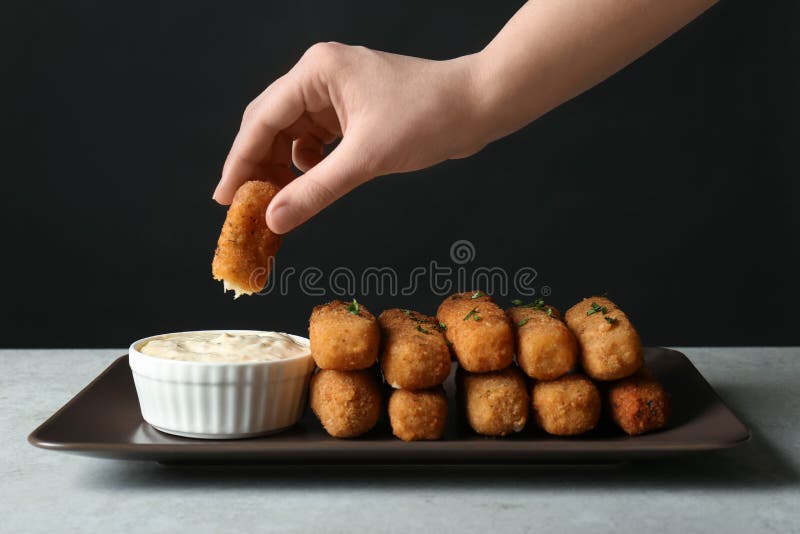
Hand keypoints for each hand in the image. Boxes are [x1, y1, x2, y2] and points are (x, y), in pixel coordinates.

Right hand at [213, 43, 484, 233]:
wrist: (478, 107)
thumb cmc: (428, 119)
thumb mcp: (367, 159)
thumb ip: (316, 190)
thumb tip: (275, 220)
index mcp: (318, 71)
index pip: (263, 119)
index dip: (240, 162)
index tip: (225, 198)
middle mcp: (321, 75)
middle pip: (271, 124)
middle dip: (259, 166)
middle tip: (245, 207)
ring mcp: (337, 91)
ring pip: (293, 134)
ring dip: (283, 168)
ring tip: (277, 202)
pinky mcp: (352, 109)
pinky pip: (316, 139)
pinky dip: (309, 164)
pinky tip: (311, 182)